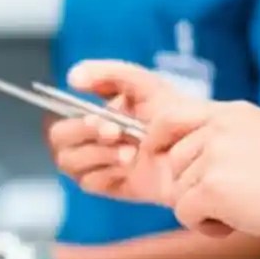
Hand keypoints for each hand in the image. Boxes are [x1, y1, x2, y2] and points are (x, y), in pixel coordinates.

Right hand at [48, 60, 192, 204]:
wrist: (199, 143)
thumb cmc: (171, 110)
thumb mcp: (144, 84)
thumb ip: (109, 73)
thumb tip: (72, 77)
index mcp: (95, 112)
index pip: (63, 114)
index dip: (75, 118)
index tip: (101, 117)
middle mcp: (92, 138)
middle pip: (60, 141)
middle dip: (86, 135)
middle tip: (116, 133)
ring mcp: (100, 163)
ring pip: (70, 163)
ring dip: (98, 155)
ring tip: (129, 153)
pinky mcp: (112, 185)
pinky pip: (89, 182)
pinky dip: (107, 174)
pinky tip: (130, 168)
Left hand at [149, 99, 259, 249]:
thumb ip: (233, 140)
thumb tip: (197, 161)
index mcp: (234, 112)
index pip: (171, 117)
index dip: (158, 140)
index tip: (161, 160)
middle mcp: (218, 127)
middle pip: (174, 161)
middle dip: (193, 187)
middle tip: (232, 202)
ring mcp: (214, 154)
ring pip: (178, 190)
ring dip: (204, 209)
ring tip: (244, 212)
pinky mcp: (212, 186)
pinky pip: (183, 213)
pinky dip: (205, 227)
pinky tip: (235, 226)